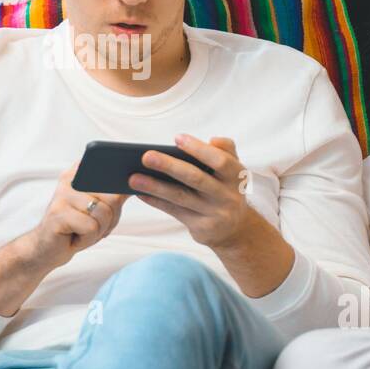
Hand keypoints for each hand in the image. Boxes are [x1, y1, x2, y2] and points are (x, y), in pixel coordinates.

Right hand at [23, 163, 129, 270]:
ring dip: (98, 231)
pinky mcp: (58, 213)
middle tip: (93, 226)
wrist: (46, 248)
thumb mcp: (99, 207)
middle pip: (113, 197)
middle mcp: (70, 177)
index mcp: (80, 170)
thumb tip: (137, 185)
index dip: (121, 192)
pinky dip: (87, 239)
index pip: (113, 174)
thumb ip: (115, 193)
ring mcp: (62, 194)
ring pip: (103, 213)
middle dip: (110, 220)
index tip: (117, 204)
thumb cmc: (77, 226)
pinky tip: (74, 238)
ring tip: (82, 231)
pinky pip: (91, 227)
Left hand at [128, 135, 257, 250]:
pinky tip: (140, 193)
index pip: (220, 160)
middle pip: (195, 178)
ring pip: (180, 197)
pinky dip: (156, 201)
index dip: (199, 149)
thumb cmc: (226, 188)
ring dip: (155, 186)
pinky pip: (174, 212)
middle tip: (145, 156)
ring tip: (133, 178)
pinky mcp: (202, 228)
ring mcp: (215, 214)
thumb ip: (226, 150)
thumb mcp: (233, 169)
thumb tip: (212, 139)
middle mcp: (228, 196)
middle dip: (169, 166)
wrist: (235, 229)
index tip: (176, 138)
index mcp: (237, 176)